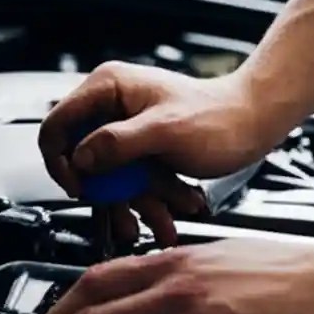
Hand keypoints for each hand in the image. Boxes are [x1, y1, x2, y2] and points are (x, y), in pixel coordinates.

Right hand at [39, 61, 280, 245]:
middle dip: (110, 196)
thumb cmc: (219, 117)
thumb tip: (81, 160)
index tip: (80, 189)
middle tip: (127, 220)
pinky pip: (132, 182)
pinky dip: (150, 202)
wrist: (255, 123)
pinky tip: (169, 218)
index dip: (61, 162)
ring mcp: (126, 130)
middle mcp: (111, 107)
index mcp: (108, 88)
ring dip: (134, 206)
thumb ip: (117, 144)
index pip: (57, 126)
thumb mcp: (164, 131)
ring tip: (159, 226)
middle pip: (84, 160)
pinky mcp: (142, 150)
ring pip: (111, 179)